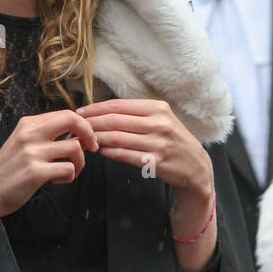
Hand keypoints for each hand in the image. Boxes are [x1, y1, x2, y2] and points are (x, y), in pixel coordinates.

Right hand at [0, 109, 98, 217]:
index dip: (83, 125)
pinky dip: (69, 177)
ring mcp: (32, 153)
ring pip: (75, 148)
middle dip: (90, 134)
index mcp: (28, 124)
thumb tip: (79, 133)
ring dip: (79, 163)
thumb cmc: (9, 170)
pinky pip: (69, 169)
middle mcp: (30, 134)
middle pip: (73, 121)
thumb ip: (46, 135)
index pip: (65, 114)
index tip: (88, 139)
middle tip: (93, 148)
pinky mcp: (35, 172)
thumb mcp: (23, 143)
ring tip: (67, 171)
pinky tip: (55, 180)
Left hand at [78, 98, 216, 270]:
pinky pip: (124, 155)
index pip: (119, 105)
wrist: (195, 166)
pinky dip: (109, 152)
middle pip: (115, 121)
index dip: (96, 109)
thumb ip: (136, 114)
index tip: (80, 112)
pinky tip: (100, 151)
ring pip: (117, 138)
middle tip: (77, 128)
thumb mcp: (161, 119)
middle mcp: (159, 123)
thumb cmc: (172, 140)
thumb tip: (103, 111)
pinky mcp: (155, 161)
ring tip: (85, 140)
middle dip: (91, 124)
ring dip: (97, 140)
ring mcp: (158, 143)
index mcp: (158, 108)